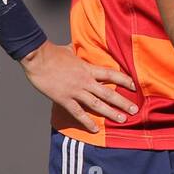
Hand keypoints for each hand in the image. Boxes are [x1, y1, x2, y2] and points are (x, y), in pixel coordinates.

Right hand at [20, 41, 137, 133]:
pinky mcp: (64, 99)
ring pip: (97, 104)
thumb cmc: (53, 53)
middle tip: (135, 109)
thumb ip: (79, 51)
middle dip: (123, 102)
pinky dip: (87, 122)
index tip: (134, 86)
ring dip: (110, 113)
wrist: (37, 58)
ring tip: (122, 119)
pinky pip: (78, 113)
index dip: (124, 80)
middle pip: (108, 93)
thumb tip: (79, 44)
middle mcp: (85, 81)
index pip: (112, 74)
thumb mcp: (71, 50)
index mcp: (88, 68)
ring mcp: (75, 91)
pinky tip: (95, 129)